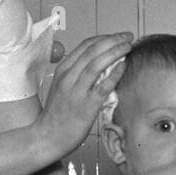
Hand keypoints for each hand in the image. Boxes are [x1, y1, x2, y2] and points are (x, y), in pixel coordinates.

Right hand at [35, 32, 133, 156]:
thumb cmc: (56, 116)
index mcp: (63, 71)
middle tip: (128, 37)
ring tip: (128, 47)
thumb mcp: (61, 88)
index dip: (105, 37)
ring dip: (115, 51)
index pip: (85, 45)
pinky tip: (124, 66)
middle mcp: (68, 77)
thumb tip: (97, 65)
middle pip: (93, 50)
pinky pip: (102, 86)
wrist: (46, 138)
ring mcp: (76, 91)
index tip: (118, 36)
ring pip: (97, 63)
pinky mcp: (86, 106)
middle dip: (113, 40)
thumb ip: (75, 75)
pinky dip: (115, 73)